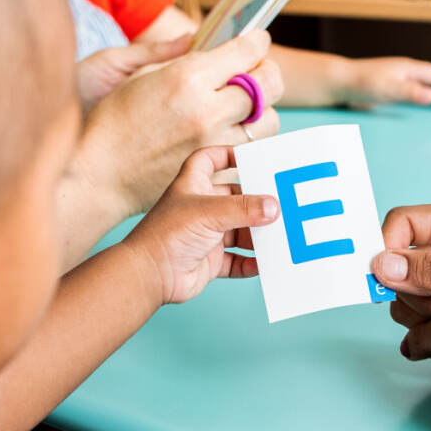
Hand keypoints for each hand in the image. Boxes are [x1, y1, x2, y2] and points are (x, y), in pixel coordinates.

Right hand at [76, 30, 284, 218]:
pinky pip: (253, 152)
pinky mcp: (216, 173)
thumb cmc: (112, 121)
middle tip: (259, 72)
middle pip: (269, 85)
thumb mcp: (137, 73)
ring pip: (269, 122)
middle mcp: (207, 110)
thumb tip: (203, 40)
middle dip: (268, 73)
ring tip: (245, 107)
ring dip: (263, 110)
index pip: (246, 51)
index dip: (258, 42)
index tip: (258, 40)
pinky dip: (249, 141)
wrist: (99, 175)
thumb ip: (176, 55)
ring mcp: (215, 145)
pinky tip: (232, 135)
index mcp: (187, 78)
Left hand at [121, 145, 278, 305]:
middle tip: (280, 203)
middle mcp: (199, 209)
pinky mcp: (209, 261)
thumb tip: (273, 207)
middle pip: (234, 199)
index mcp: (192, 187)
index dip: (228, 154)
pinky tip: (264, 263)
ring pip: (239, 231)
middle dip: (256, 203)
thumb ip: (243, 209)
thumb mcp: (209, 212)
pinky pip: (236, 261)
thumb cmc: (168, 235)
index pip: (208, 160)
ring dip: (257, 235)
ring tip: (279, 236)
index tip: (251, 157)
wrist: (149, 275)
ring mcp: (205, 236)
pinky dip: (250, 263)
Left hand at [336, 56, 430, 108]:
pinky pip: (414, 92)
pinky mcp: (391, 89)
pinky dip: (425, 98)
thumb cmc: (362, 83)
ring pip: (425, 85)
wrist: (340, 83)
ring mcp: (398, 79)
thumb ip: (410, 92)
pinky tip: (425, 107)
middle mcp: (406, 72)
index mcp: (408, 68)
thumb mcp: (388, 89)